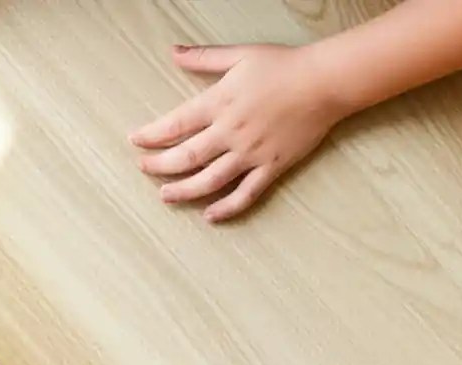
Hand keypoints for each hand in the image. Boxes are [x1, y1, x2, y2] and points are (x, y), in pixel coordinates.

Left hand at [130, 44, 350, 222]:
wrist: (325, 81)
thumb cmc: (283, 64)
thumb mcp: (239, 55)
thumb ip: (203, 57)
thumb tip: (173, 52)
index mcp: (218, 103)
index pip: (173, 125)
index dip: (151, 135)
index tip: (136, 141)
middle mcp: (230, 132)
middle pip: (185, 157)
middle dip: (159, 166)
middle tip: (144, 168)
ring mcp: (250, 153)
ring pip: (209, 181)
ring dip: (183, 191)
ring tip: (165, 196)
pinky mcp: (271, 167)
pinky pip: (245, 194)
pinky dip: (226, 208)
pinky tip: (209, 216)